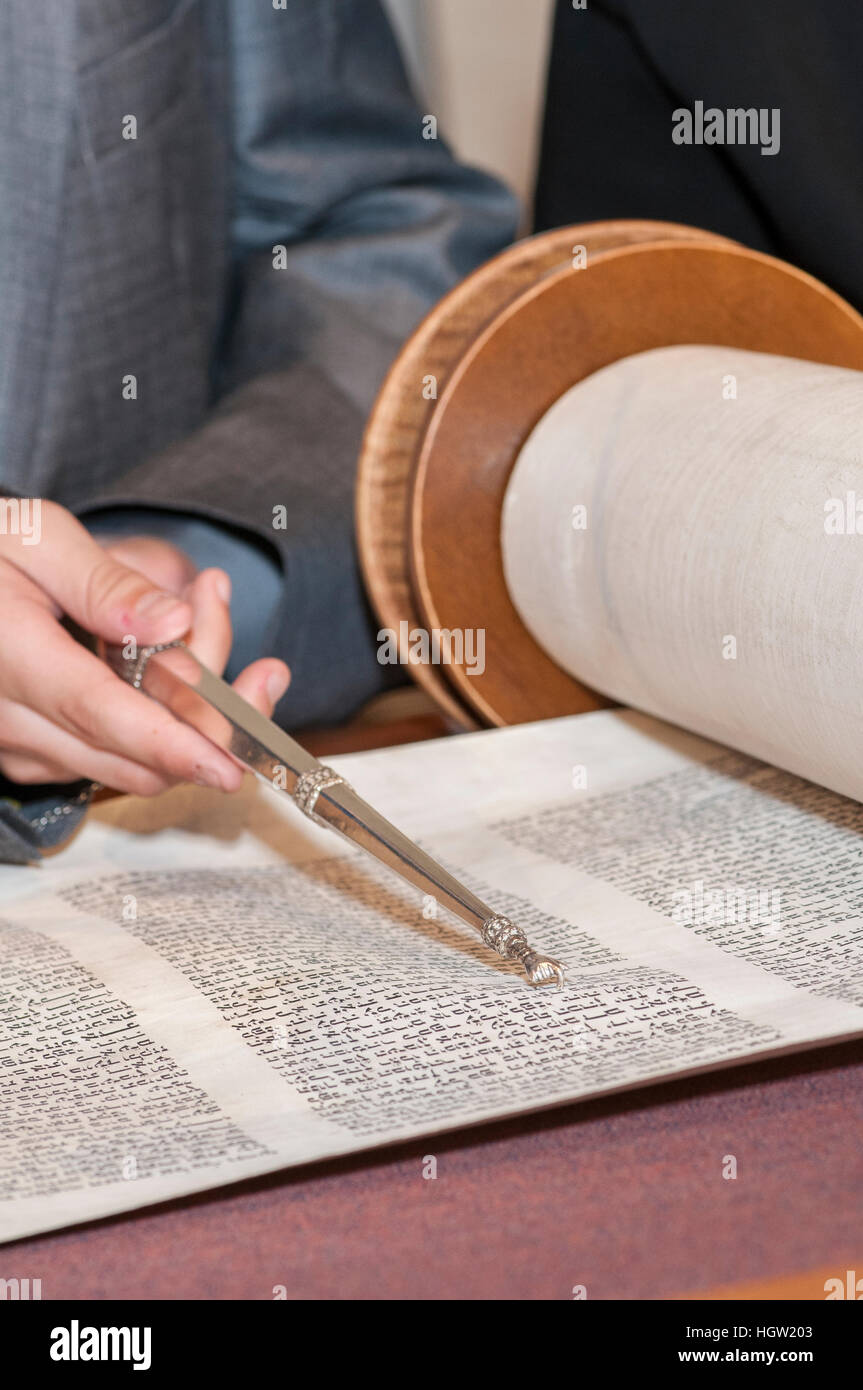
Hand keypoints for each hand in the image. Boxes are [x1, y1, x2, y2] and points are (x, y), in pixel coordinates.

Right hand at [0, 501, 289, 794]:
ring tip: (209, 622)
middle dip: (210, 722)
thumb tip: (174, 623)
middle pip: (132, 754)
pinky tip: (176, 664)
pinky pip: (113, 758)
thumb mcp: (41, 537)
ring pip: (130, 764)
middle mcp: (9, 716)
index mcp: (9, 656)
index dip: (171, 745)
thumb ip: (107, 583)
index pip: (101, 714)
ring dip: (190, 718)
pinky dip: (159, 726)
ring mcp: (20, 744)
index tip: (228, 765)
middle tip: (262, 663)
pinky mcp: (35, 753)